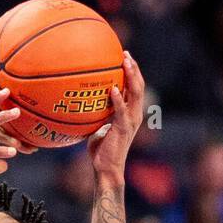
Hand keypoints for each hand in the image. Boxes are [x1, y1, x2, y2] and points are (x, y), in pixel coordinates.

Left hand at [86, 50, 145, 186]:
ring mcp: (131, 120)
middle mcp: (134, 114)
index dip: (132, 71)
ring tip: (125, 63)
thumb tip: (83, 103)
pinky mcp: (123, 128)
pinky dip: (119, 99)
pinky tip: (113, 89)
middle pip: (139, 85)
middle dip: (134, 68)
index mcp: (130, 112)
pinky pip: (122, 111)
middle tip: (125, 54)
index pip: (135, 87)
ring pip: (136, 93)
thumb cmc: (101, 150)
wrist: (106, 169)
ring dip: (131, 77)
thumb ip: (97, 114)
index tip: (124, 56)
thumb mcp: (98, 127)